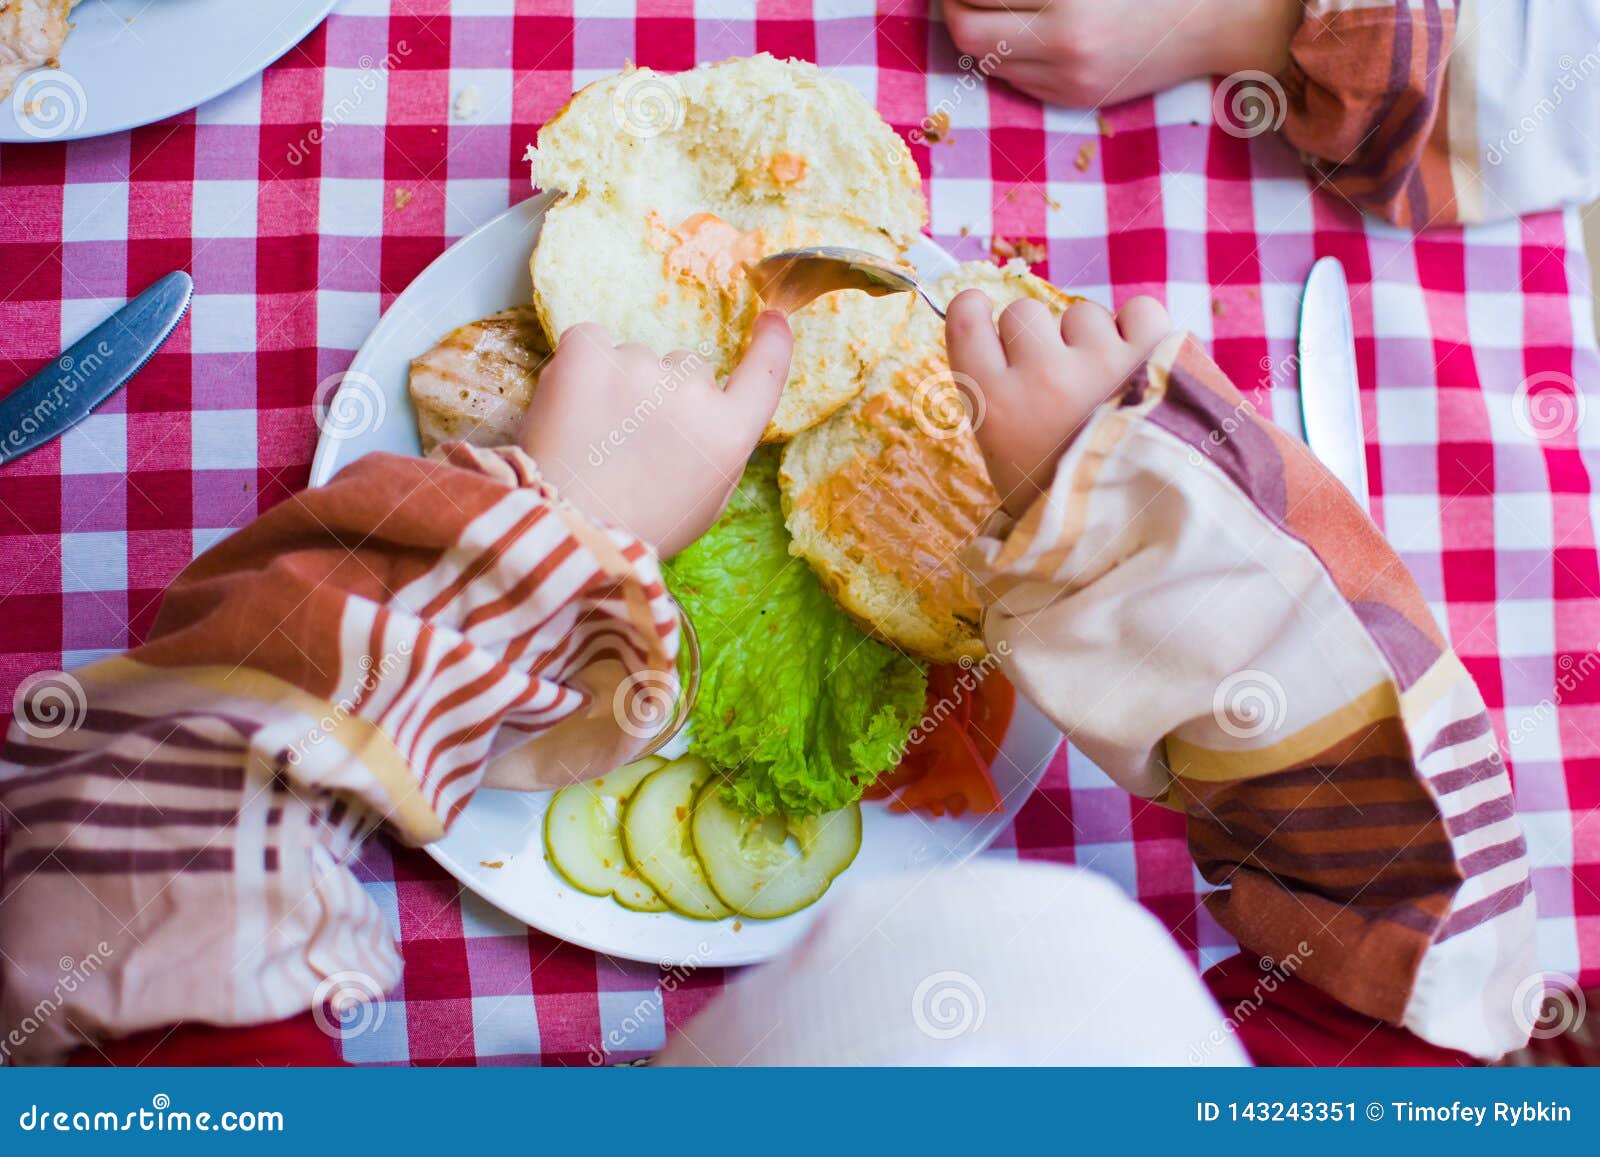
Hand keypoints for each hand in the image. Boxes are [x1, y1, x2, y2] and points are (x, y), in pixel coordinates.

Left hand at [519, 313, 792, 556]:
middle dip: (666, 392)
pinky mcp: (588, 355)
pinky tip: (570, 407)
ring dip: (619, 382)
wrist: (568, 533)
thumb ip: (718, 448)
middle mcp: (693, 393)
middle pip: (687, 367)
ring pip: (635, 357)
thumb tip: (714, 406)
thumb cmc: (639, 528)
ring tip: (593, 436)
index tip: (771, 319)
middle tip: (632, 440)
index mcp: (728, 434)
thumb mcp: (706, 502)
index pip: (765, 374)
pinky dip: (581, 365)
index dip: (772, 343)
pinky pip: (590, 341)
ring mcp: (640, 368)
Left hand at [943, 0, 1300, 108]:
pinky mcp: (1076, 99)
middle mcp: (1064, 43)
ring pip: (987, 62)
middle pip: (967, 34)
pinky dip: (1009, 56)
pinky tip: (1026, 32)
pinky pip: (1018, 81)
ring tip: (994, 6)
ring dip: (979, 32)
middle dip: (954, 6)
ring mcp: (1069, 78)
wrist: (1216, 20)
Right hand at [947, 291, 1171, 517]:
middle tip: (1058, 379)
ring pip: (1082, 313)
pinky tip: (1141, 369)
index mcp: (996, 405)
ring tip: (1109, 388)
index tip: (981, 310)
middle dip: (1038, 338)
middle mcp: (1041, 374)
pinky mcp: (1155, 352)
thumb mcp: (1009, 466)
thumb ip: (1000, 405)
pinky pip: (1137, 310)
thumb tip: (1006, 351)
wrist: (1146, 537)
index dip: (973, 310)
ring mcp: (1100, 360)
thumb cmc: (1068, 507)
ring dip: (1092, 340)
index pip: (965, 322)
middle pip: (1023, 313)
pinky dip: (1139, 331)